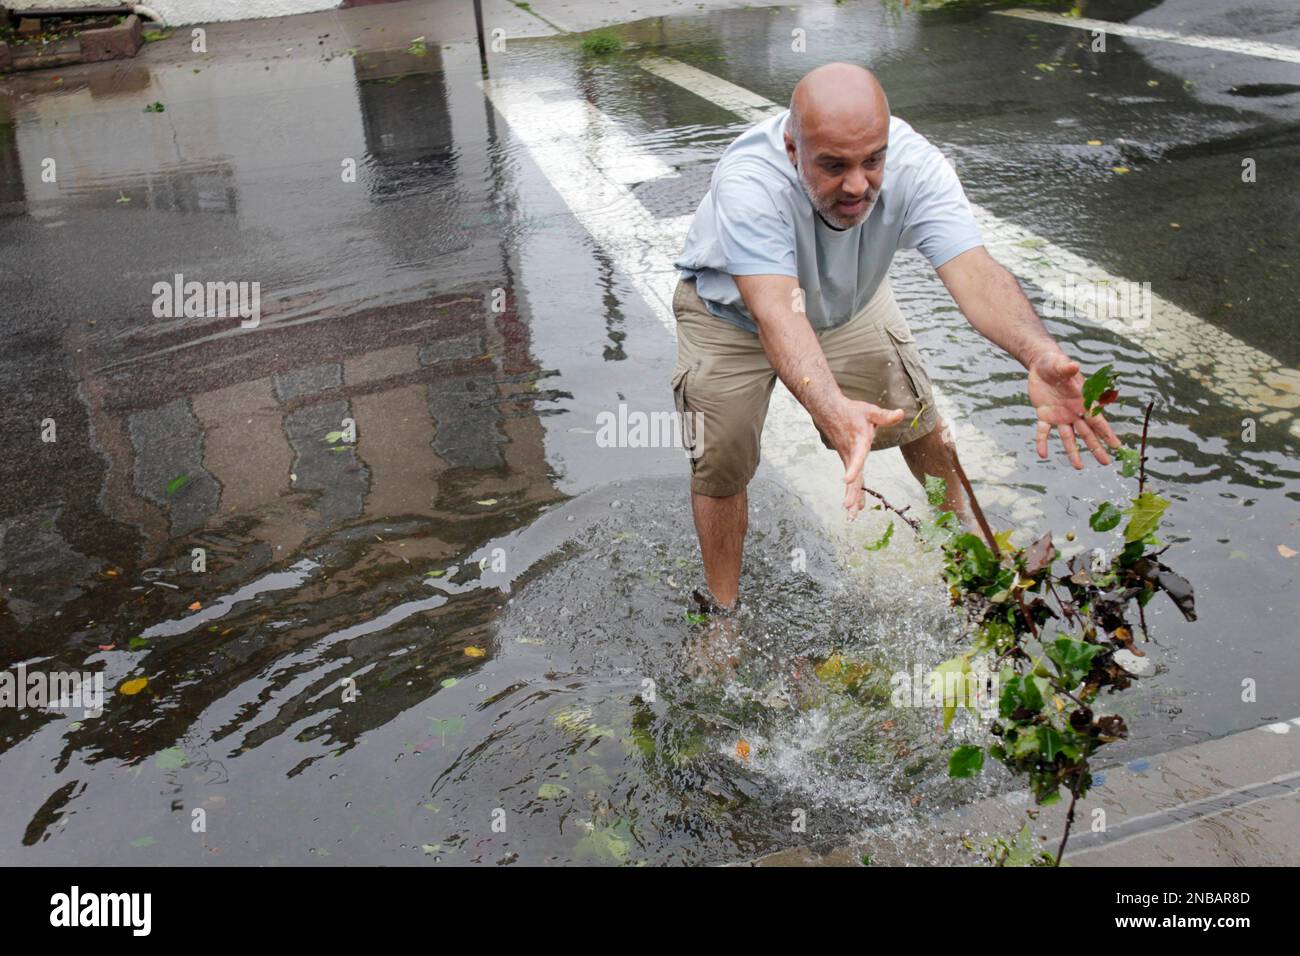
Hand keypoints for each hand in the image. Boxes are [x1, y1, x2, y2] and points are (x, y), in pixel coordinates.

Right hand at [820, 396, 905, 517]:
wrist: (830, 411)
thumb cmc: (852, 411)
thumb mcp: (870, 412)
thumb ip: (885, 416)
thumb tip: (902, 413)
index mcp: (858, 443)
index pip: (856, 458)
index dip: (853, 469)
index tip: (847, 480)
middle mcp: (851, 454)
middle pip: (852, 477)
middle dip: (851, 493)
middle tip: (850, 509)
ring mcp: (847, 458)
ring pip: (851, 482)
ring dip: (851, 498)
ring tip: (852, 517)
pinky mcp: (847, 460)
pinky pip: (851, 480)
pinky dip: (852, 493)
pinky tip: (855, 507)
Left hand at [1028, 351, 1122, 468]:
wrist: (1041, 365)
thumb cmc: (1055, 363)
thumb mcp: (1060, 364)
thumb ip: (1067, 368)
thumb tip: (1074, 366)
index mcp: (1082, 400)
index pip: (1097, 420)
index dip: (1107, 433)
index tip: (1117, 446)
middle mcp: (1074, 411)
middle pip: (1087, 433)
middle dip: (1096, 447)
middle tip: (1106, 463)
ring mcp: (1060, 415)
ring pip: (1068, 437)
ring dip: (1073, 451)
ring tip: (1079, 467)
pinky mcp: (1045, 415)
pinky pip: (1043, 432)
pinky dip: (1042, 442)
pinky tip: (1042, 455)